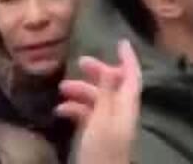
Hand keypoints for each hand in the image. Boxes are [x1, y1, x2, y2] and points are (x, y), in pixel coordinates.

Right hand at [56, 40, 141, 163]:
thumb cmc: (102, 150)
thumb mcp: (101, 119)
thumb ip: (105, 93)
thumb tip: (109, 69)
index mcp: (127, 106)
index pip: (132, 76)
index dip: (128, 59)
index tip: (121, 42)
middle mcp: (120, 113)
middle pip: (113, 85)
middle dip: (97, 73)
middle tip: (80, 62)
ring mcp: (109, 125)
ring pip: (97, 100)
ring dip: (81, 92)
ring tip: (62, 88)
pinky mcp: (97, 135)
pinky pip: (88, 115)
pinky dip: (75, 109)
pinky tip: (60, 110)